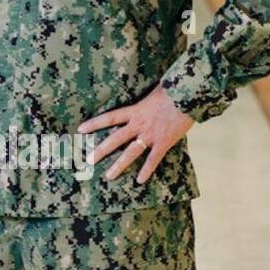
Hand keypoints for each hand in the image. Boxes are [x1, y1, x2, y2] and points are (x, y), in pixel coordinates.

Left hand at [78, 84, 193, 183]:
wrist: (189, 95)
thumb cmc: (173, 89)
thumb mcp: (154, 90)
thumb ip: (146, 98)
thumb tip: (145, 96)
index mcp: (135, 110)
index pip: (110, 117)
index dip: (94, 124)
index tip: (80, 130)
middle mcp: (139, 124)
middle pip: (115, 139)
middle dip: (101, 150)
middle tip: (88, 161)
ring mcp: (150, 135)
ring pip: (131, 153)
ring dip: (119, 165)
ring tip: (109, 176)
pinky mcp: (164, 142)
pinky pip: (153, 159)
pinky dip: (147, 170)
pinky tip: (140, 181)